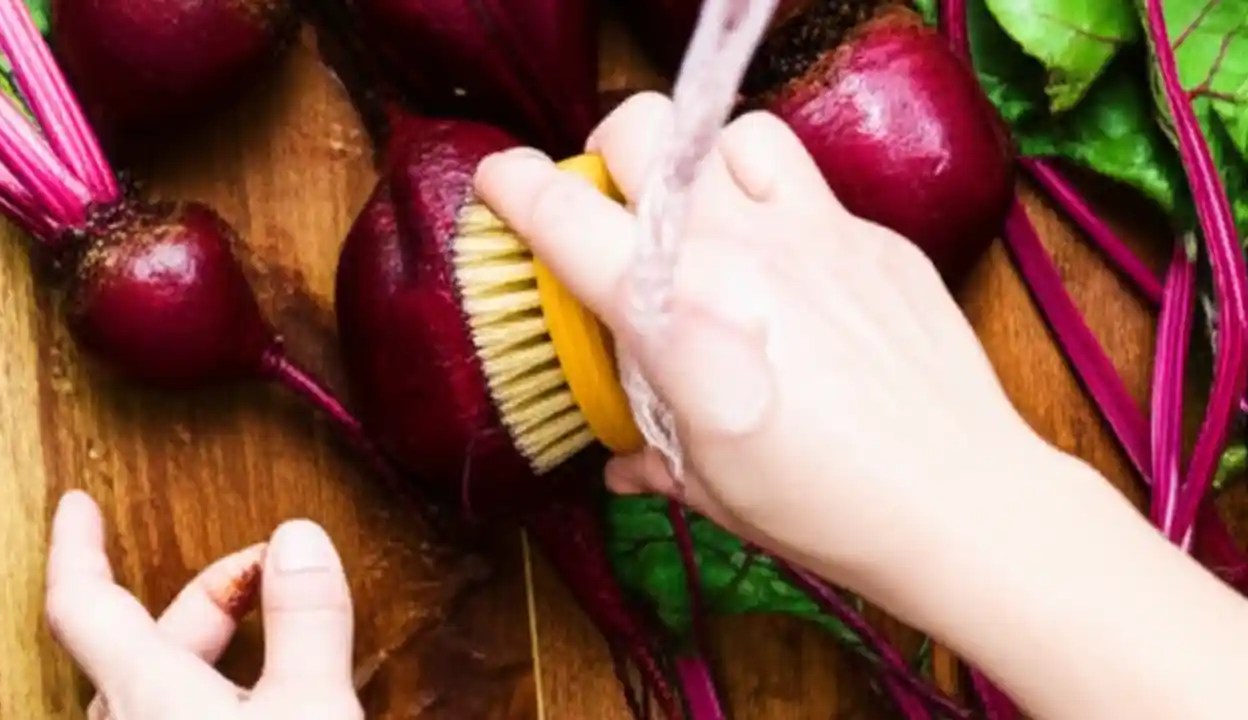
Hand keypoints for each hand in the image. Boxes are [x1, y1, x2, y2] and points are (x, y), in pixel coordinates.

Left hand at [45, 490, 362, 719]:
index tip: (79, 504)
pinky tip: (264, 697)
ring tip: (275, 625)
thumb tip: (300, 538)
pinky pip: (177, 713)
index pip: (84, 604)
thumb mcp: (311, 708)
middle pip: (144, 640)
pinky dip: (216, 686)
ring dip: (215, 643)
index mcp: (146, 690)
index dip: (77, 547)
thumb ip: (306, 623)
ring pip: (161, 682)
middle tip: (269, 565)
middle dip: (208, 591)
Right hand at [474, 92, 1060, 587]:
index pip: (568, 218)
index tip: (502, 182)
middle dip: (608, 157)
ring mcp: (814, 232)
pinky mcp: (873, 237)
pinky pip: (806, 181)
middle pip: (642, 133)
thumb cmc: (827, 509)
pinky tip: (789, 265)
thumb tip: (623, 459)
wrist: (961, 502)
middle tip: (616, 211)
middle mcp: (740, 251)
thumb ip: (652, 453)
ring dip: (698, 163)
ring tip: (705, 217)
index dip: (515, 186)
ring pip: (731, 133)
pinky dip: (775, 201)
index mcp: (678, 315)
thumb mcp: (713, 487)